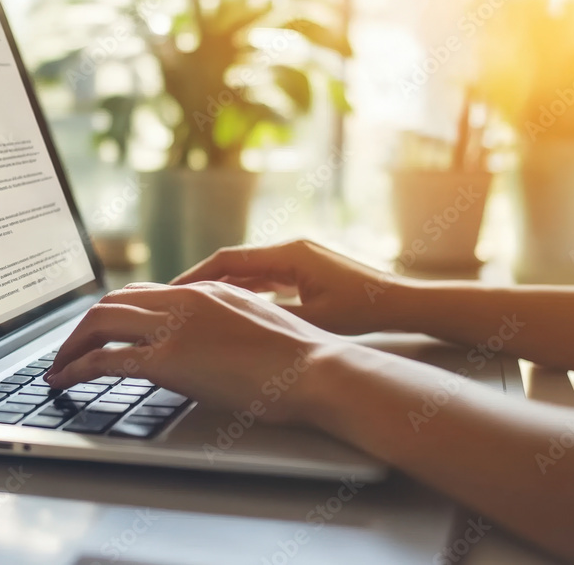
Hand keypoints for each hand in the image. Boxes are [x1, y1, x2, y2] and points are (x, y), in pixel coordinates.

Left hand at [45, 281, 340, 422]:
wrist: (317, 369)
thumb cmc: (299, 358)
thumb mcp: (255, 325)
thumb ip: (223, 324)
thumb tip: (205, 340)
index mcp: (206, 290)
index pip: (142, 292)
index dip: (113, 311)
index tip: (99, 331)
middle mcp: (184, 299)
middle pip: (112, 301)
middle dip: (82, 326)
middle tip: (68, 349)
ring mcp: (175, 327)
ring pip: (100, 321)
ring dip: (71, 345)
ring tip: (58, 367)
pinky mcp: (169, 360)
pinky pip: (107, 360)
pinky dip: (78, 368)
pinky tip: (67, 381)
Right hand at [171, 239, 402, 335]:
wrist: (401, 301)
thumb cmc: (363, 310)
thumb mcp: (312, 320)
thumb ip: (270, 317)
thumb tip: (231, 324)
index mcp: (288, 254)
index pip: (228, 260)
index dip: (197, 276)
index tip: (172, 291)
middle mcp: (290, 248)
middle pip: (235, 262)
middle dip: (205, 281)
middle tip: (175, 300)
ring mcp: (299, 257)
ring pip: (250, 269)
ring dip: (225, 285)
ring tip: (197, 305)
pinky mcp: (307, 268)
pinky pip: (268, 275)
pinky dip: (248, 288)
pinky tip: (233, 305)